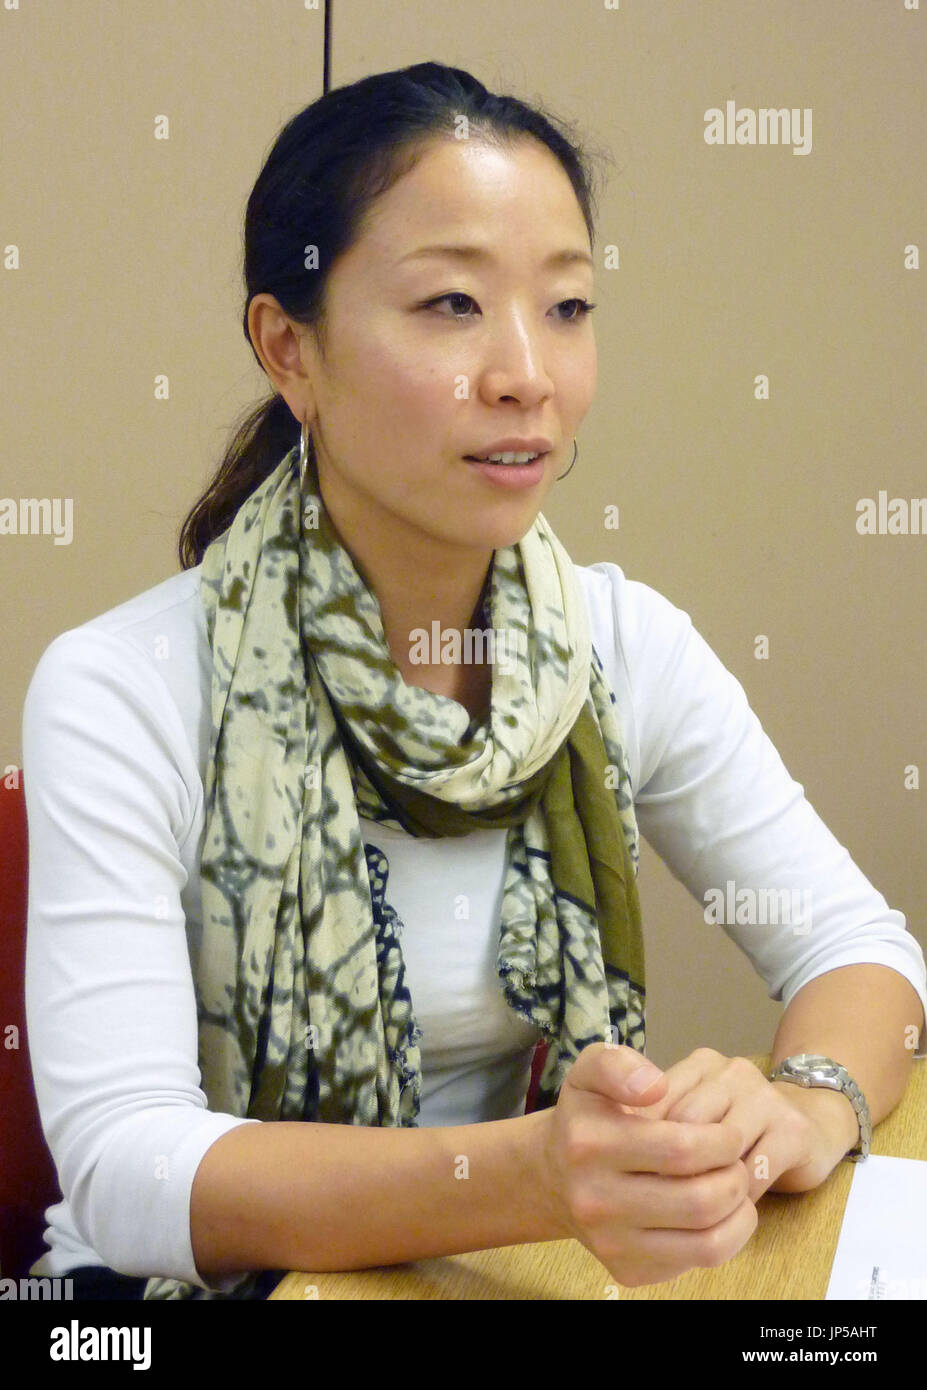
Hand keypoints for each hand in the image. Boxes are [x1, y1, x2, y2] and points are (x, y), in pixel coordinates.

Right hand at [540, 1043, 756, 1287]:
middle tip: (735, 1160)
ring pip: (706, 1242)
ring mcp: (611, 1243)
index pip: (681, 1149)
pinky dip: (727, 1237)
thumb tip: (657, 1085)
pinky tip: (719, 1212)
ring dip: (737, 1211)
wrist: (554, 1178)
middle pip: (699, 1200)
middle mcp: (594, 1201)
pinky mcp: (628, 1272)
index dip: (721, 1140)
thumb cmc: (587, 1118)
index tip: (728, 1131)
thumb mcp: (590, 1071)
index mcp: (589, 1145)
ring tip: (733, 1185)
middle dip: (734, 1177)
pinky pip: (698, 1262)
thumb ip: (618, 1064)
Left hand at [621, 1047, 857, 1198]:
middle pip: (682, 1127)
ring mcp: (764, 1097)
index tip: (631, 1175)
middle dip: (668, 1169)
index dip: (638, 1145)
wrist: (811, 1122)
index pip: (654, 1103)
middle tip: (656, 1199)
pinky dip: (735, 1200)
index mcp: (698, 1065)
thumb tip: (621, 1149)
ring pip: (717, 1151)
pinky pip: (751, 1174)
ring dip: (703, 1187)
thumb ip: (656, 1122)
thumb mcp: (690, 1115)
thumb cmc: (735, 1127)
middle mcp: (731, 1072)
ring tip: (690, 1210)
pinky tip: (727, 1210)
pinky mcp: (792, 1131)